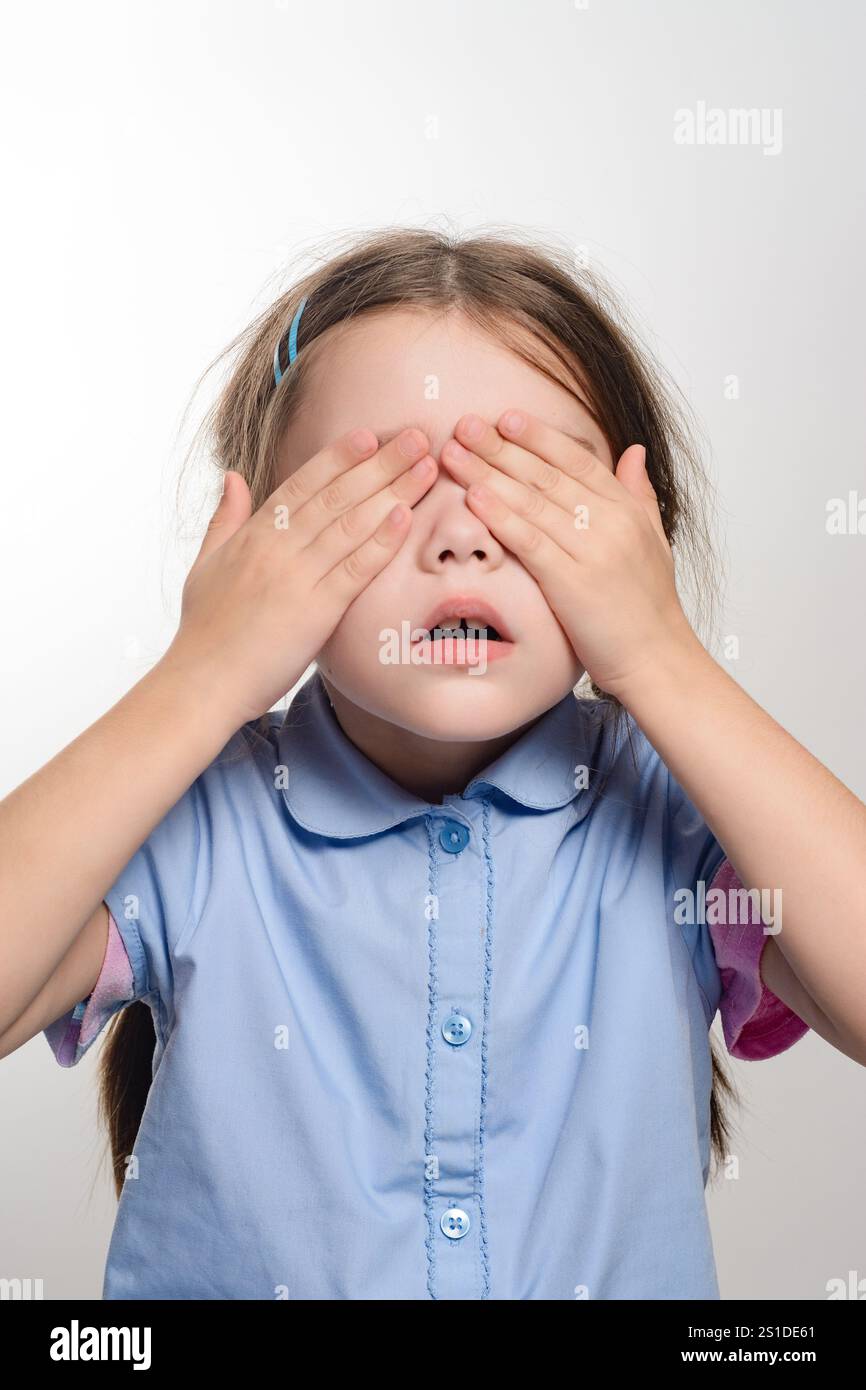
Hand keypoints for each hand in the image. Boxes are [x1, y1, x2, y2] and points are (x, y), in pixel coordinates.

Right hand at [159, 427, 437, 727]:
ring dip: (392, 491)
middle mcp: (277, 548)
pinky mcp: (314, 611)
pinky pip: (354, 569)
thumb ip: (225, 519)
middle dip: (380, 463)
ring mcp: (296, 577)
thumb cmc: (204, 630)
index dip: (339, 457)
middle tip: (417, 437)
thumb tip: (232, 477)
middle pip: (336, 495)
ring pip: (351, 524)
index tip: (370, 435)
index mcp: (253, 534)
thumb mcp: (206, 564)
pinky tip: (405, 518)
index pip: (303, 484)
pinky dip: (381, 542)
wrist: (202, 682)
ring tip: (425, 466)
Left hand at [438, 409, 700, 702]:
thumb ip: (640, 493)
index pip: (577, 460)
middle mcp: (610, 522)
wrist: (658, 659)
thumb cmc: (648, 607)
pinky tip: (474, 497)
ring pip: (532, 502)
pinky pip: (530, 541)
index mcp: (627, 508)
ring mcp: (592, 550)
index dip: (538, 437)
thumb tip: (633, 450)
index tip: (505, 417)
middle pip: (547, 474)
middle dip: (501, 447)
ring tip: (455, 453)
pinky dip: (500, 516)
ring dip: (488, 473)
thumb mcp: (653, 540)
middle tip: (465, 424)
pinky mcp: (572, 582)